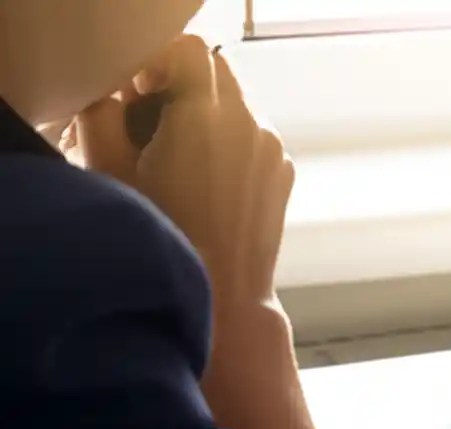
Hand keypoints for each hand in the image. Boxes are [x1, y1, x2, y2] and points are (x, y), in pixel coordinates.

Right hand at [73, 35, 293, 320]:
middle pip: (218, 72)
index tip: (140, 96)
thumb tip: (120, 97)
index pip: (189, 51)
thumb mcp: (110, 171)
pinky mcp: (285, 171)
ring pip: (239, 105)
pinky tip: (211, 185)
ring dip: (209, 117)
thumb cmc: (164, 237)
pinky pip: (255, 136)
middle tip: (155, 126)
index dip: (159, 65)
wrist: (224, 296)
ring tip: (183, 163)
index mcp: (204, 115)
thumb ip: (106, 114)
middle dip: (184, 88)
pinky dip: (232, 145)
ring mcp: (272, 147)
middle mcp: (248, 123)